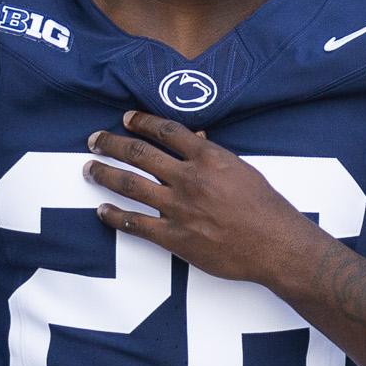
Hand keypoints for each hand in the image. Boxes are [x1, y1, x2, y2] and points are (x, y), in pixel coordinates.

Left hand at [85, 111, 317, 283]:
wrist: (276, 246)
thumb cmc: (267, 209)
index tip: (126, 118)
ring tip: (89, 169)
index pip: (165, 130)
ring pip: (129, 184)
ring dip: (104, 174)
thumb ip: (215, 156)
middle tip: (93, 140)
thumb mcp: (244, 172)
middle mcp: (189, 178)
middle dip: (110, 144)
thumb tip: (196, 139)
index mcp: (209, 158)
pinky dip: (115, 216)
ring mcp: (179, 208)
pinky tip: (102, 211)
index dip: (141, 121)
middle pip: (138, 153)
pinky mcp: (174, 237)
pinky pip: (135, 224)